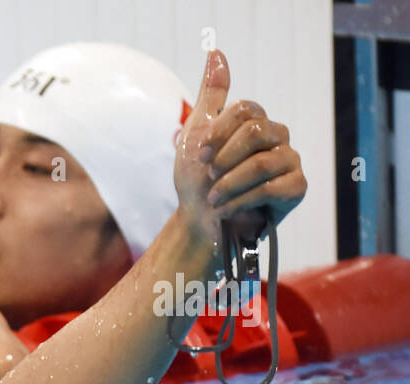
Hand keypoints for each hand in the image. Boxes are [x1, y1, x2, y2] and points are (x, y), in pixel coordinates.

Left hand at [175, 50, 306, 249]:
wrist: (199, 222)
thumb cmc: (197, 180)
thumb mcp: (196, 135)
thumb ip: (210, 96)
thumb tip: (216, 52)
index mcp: (255, 121)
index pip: (245, 110)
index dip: (218, 134)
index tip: (200, 155)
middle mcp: (277, 137)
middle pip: (256, 132)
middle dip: (224, 160)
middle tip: (208, 178)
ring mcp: (290, 161)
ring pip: (262, 163)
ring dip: (229, 185)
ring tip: (214, 199)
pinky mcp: (296, 188)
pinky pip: (274, 188)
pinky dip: (243, 201)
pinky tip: (228, 210)